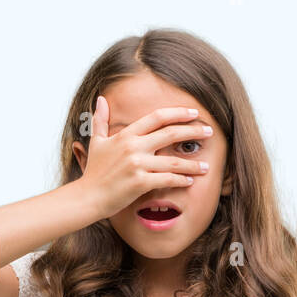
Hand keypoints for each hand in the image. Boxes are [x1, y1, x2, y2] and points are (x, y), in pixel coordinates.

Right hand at [75, 95, 213, 220]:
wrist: (87, 196)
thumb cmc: (94, 171)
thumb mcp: (96, 142)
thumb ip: (101, 120)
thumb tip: (101, 99)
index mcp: (126, 135)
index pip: (157, 117)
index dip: (177, 113)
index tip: (194, 113)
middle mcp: (133, 146)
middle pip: (170, 134)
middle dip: (193, 132)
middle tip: (209, 132)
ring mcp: (137, 164)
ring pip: (173, 161)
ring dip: (192, 164)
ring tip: (206, 166)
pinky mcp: (140, 183)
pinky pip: (167, 180)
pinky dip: (181, 180)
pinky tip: (190, 181)